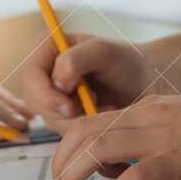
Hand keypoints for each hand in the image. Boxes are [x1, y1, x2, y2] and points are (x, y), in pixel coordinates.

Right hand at [22, 33, 180, 119]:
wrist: (149, 83)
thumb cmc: (128, 62)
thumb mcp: (103, 52)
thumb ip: (76, 60)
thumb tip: (57, 82)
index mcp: (49, 48)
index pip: (31, 77)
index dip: (46, 95)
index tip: (70, 106)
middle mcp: (46, 71)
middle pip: (35, 102)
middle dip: (64, 111)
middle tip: (94, 104)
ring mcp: (55, 95)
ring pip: (50, 120)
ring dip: (78, 120)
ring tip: (104, 107)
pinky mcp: (65, 116)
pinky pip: (64, 132)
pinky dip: (85, 129)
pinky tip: (103, 116)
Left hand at [47, 87, 180, 179]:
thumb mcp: (180, 127)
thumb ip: (148, 143)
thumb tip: (119, 171)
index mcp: (147, 109)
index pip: (90, 121)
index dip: (67, 148)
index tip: (63, 171)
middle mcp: (147, 117)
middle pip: (82, 132)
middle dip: (61, 163)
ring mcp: (162, 136)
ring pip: (97, 148)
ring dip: (75, 175)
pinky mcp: (179, 160)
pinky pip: (135, 176)